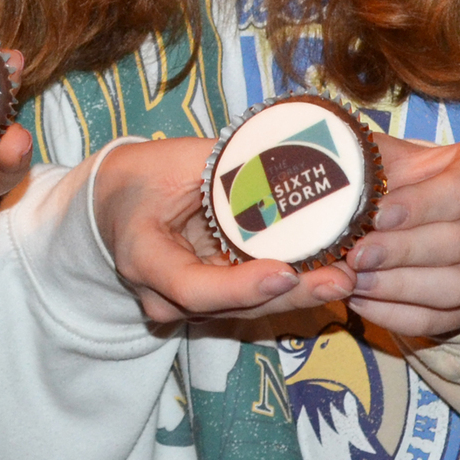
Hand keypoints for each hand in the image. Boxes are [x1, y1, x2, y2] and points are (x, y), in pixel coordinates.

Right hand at [91, 137, 357, 322]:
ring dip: (300, 295)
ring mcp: (187, 307)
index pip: (194, 288)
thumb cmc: (140, 177)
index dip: (242, 285)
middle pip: (234, 308)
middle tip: (342, 279)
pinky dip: (291, 289)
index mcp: (145, 258)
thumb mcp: (173, 162)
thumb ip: (225, 164)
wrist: (111, 206)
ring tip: (348, 275)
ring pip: (249, 310)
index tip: (287, 273)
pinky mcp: (210, 302)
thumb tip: (290, 149)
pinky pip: (253, 301)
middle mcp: (164, 296)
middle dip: (292, 296)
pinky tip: (330, 275)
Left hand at [340, 137, 459, 339]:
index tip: (376, 216)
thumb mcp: (385, 158)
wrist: (411, 208)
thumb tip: (343, 204)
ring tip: (355, 280)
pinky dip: (397, 314)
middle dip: (401, 251)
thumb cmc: (397, 177)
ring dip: (398, 287)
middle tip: (356, 255)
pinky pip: (443, 320)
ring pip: (457, 287)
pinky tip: (361, 301)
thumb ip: (367, 174)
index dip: (419, 206)